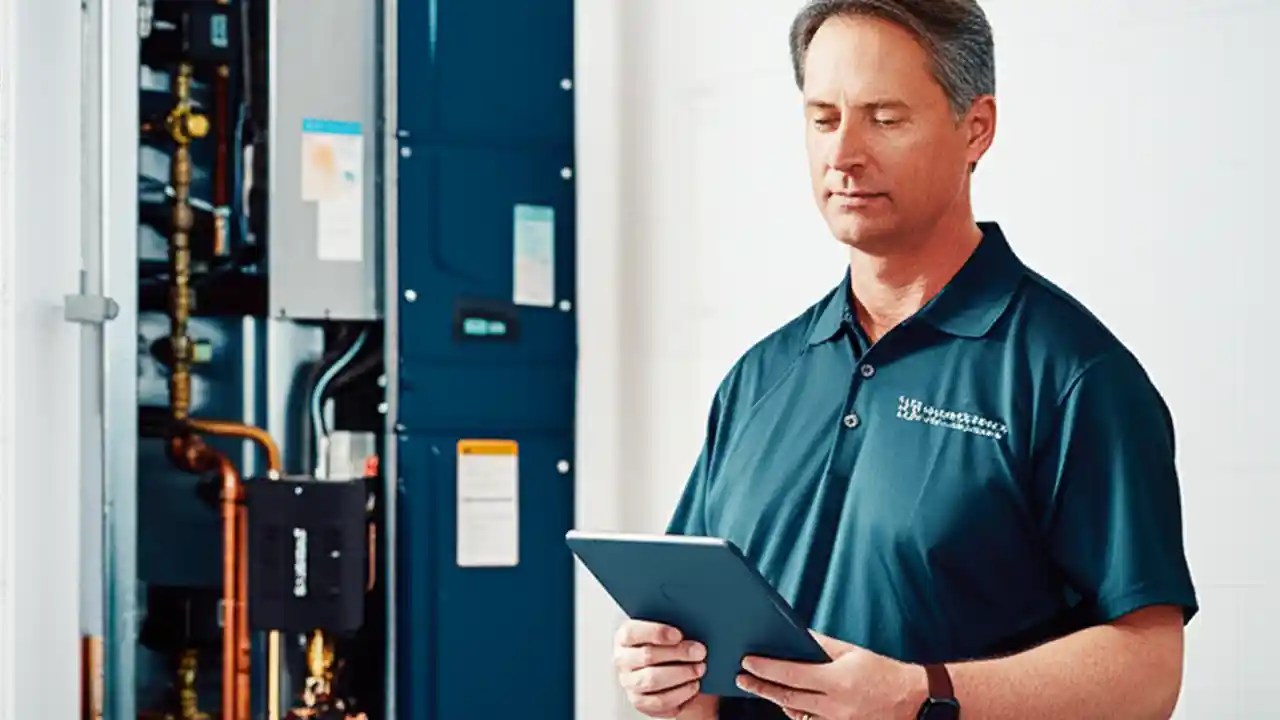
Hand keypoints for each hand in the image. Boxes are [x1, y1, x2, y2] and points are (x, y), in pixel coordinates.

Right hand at [614, 619, 713, 718]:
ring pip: (652, 680)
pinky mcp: (640, 702)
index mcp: (625, 637)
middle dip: (677, 653)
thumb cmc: (668, 646)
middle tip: (699, 652)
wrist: (670, 671)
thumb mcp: (667, 631)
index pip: (632, 632)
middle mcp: (623, 660)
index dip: (656, 632)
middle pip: (647, 656)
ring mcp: (629, 683)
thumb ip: (673, 625)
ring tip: (699, 669)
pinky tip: (693, 685)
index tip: (678, 635)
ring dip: (681, 674)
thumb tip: (693, 624)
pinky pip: (660, 701)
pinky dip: (680, 694)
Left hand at [736, 631, 924, 719]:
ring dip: (776, 700)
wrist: (915, 702)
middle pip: (787, 698)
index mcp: (837, 682)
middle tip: (742, 678)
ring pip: (796, 713)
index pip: (791, 675)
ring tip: (760, 688)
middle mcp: (835, 707)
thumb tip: (798, 635)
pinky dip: (797, 713)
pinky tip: (786, 702)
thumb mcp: (853, 653)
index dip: (765, 669)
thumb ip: (823, 646)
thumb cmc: (884, 673)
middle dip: (761, 687)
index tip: (747, 662)